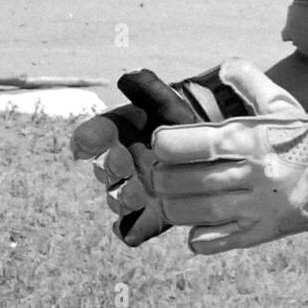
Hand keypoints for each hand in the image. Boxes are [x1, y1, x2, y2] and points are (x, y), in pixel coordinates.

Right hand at [70, 69, 201, 245]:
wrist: (216, 152)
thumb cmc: (189, 124)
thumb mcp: (173, 104)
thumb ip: (150, 89)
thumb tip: (125, 77)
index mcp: (120, 135)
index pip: (91, 137)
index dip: (91, 139)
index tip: (100, 140)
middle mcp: (122, 164)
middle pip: (102, 170)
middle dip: (111, 169)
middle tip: (127, 164)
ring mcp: (134, 191)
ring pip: (115, 199)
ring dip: (122, 197)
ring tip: (140, 195)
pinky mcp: (150, 217)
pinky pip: (130, 229)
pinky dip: (130, 229)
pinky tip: (134, 227)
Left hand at [153, 59, 307, 253]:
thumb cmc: (307, 133)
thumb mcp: (280, 102)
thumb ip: (250, 80)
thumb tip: (225, 67)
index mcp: (251, 139)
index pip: (194, 144)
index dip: (168, 144)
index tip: (161, 144)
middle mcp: (252, 174)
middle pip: (189, 182)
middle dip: (164, 178)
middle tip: (160, 174)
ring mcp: (259, 206)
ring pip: (199, 213)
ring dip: (175, 208)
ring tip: (169, 200)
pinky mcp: (265, 230)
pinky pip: (223, 240)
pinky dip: (201, 239)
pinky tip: (195, 231)